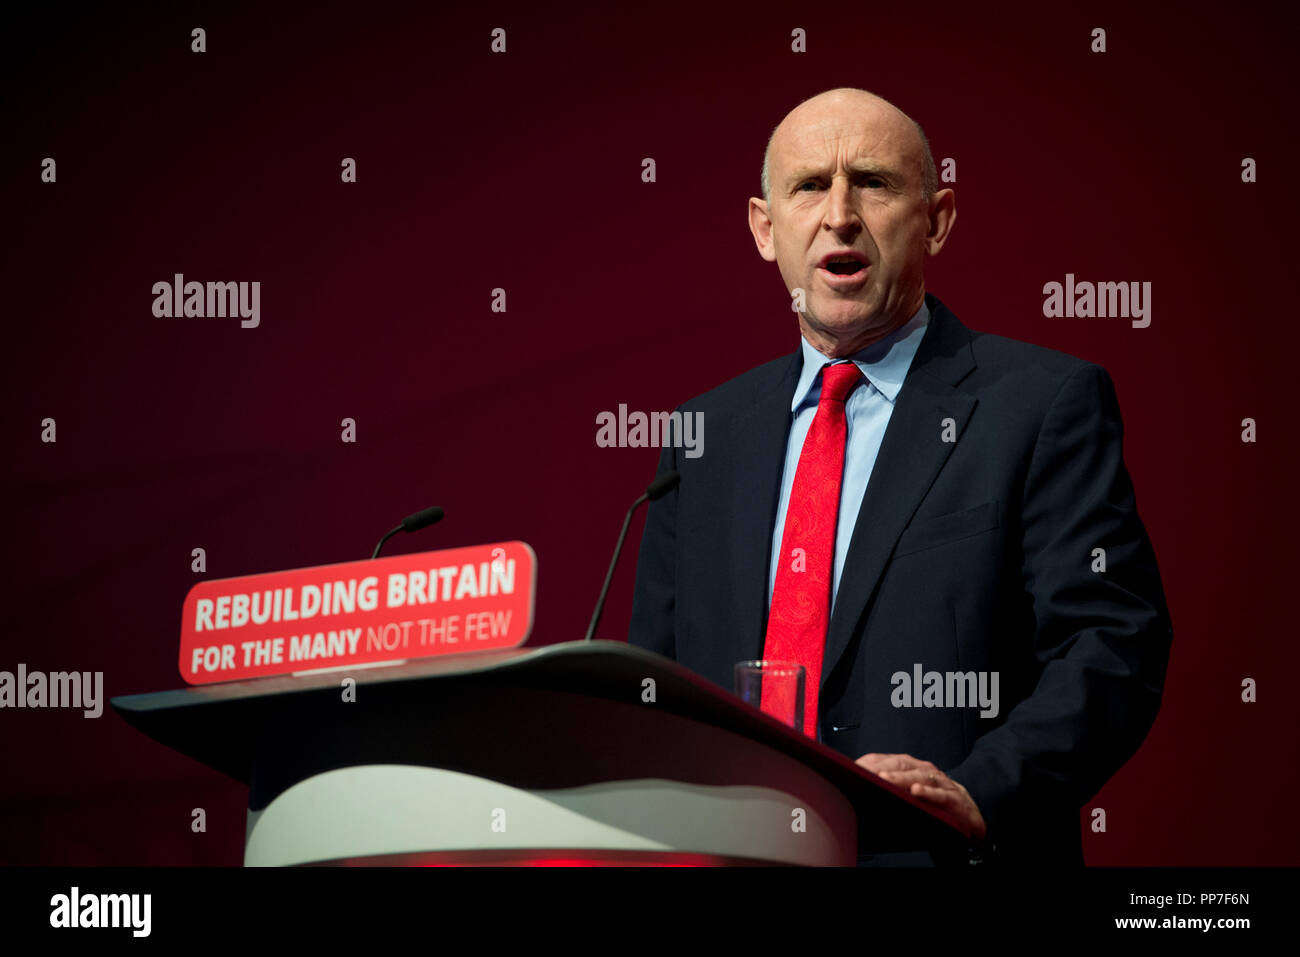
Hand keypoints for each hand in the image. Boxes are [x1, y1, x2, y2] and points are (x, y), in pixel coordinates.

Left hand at [855, 752, 986, 842]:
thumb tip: (860, 785)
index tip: (853, 768)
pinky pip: (940, 794)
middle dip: (882, 768)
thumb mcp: (909, 791)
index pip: (887, 760)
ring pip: (918, 776)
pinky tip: (916, 792)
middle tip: (865, 773)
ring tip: (885, 780)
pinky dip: (928, 792)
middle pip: (901, 765)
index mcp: (911, 767)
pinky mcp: (954, 798)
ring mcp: (940, 782)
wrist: (968, 810)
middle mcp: (924, 770)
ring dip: (900, 778)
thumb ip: (888, 787)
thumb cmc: (933, 800)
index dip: (871, 763)